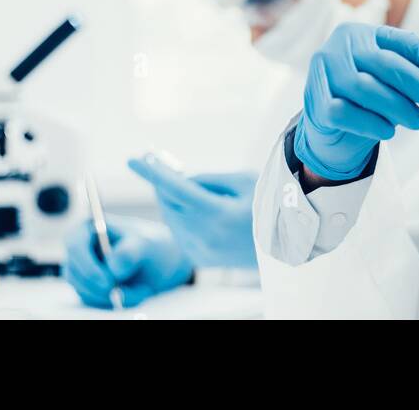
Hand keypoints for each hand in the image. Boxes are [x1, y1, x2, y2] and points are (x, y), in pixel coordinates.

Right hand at [62, 215, 192, 308]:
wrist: (159, 264)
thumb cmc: (150, 247)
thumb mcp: (147, 245)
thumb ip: (130, 253)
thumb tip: (113, 268)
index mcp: (90, 227)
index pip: (75, 245)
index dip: (87, 266)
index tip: (108, 283)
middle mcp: (80, 248)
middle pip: (73, 273)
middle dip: (98, 287)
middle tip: (121, 294)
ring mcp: (81, 269)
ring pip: (82, 290)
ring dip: (110, 296)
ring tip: (141, 289)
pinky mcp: (87, 287)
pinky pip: (93, 301)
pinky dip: (113, 302)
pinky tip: (135, 292)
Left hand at [129, 157, 257, 269]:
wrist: (285, 242)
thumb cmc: (268, 205)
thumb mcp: (242, 181)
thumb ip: (207, 178)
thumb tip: (180, 180)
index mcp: (217, 214)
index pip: (174, 188)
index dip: (152, 171)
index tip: (133, 159)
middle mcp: (205, 236)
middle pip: (168, 203)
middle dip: (164, 184)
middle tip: (166, 166)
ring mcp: (201, 250)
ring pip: (170, 218)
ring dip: (172, 200)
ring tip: (195, 191)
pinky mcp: (199, 258)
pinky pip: (178, 231)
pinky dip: (180, 216)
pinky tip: (197, 210)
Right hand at [296, 23, 418, 180]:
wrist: (329, 121)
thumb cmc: (369, 95)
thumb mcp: (394, 79)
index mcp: (366, 34)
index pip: (407, 44)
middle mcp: (342, 46)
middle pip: (387, 65)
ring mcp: (324, 72)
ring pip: (365, 88)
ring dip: (399, 107)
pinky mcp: (315, 101)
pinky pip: (344, 112)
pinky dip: (370, 123)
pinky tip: (387, 130)